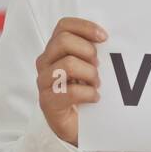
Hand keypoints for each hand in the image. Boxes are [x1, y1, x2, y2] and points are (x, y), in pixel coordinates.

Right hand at [35, 17, 106, 145]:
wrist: (76, 125)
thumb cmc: (83, 92)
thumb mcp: (88, 66)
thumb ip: (91, 51)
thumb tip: (106, 38)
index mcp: (54, 50)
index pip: (63, 26)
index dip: (85, 27)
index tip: (104, 38)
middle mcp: (45, 62)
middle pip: (64, 41)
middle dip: (88, 51)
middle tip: (98, 66)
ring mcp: (44, 82)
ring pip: (68, 64)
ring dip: (90, 74)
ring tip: (96, 84)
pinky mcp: (47, 101)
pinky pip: (70, 91)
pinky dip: (88, 94)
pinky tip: (95, 98)